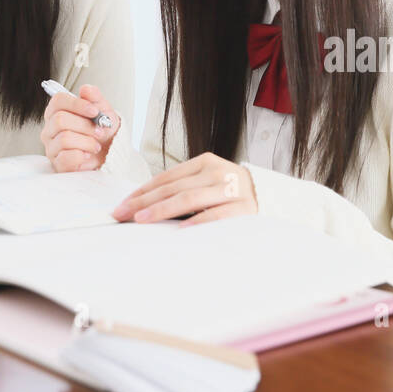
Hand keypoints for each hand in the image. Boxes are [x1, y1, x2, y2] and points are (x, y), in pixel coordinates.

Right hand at [40, 83, 120, 171]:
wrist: (110, 153)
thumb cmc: (102, 130)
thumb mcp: (103, 110)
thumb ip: (94, 98)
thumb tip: (85, 89)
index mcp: (57, 111)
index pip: (58, 101)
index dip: (77, 104)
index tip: (94, 111)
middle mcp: (50, 128)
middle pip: (60, 120)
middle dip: (85, 126)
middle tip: (99, 131)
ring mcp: (51, 147)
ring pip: (64, 138)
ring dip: (87, 142)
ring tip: (96, 145)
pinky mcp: (57, 164)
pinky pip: (66, 158)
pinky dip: (82, 156)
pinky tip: (88, 155)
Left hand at [112, 153, 257, 225]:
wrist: (271, 195)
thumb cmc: (230, 192)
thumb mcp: (207, 182)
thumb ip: (183, 189)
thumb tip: (145, 206)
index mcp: (204, 162)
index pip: (166, 178)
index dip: (142, 191)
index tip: (122, 204)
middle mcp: (216, 172)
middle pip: (173, 188)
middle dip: (144, 202)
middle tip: (122, 213)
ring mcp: (230, 189)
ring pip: (189, 199)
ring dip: (162, 210)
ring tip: (141, 220)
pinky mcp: (243, 208)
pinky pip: (215, 215)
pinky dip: (196, 222)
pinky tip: (179, 229)